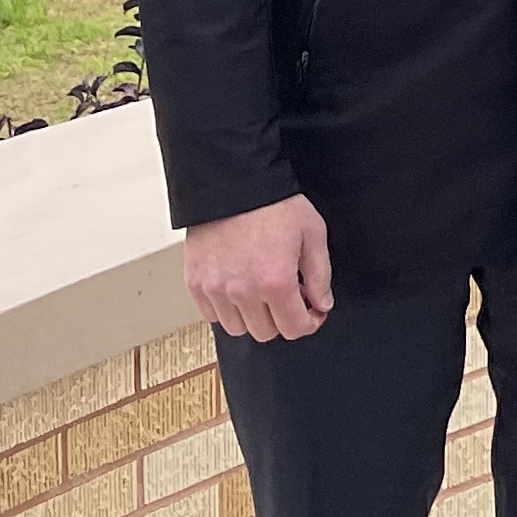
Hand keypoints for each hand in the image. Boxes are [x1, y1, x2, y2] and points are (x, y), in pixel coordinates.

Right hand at [182, 194, 332, 341]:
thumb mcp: (312, 234)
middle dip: (282, 318)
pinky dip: (225, 308)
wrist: (233, 184)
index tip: (312, 311)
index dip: (309, 322)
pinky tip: (238, 287)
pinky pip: (210, 314)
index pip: (294, 329)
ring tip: (260, 290)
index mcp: (275, 282)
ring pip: (237, 328)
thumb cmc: (274, 205)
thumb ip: (320, 275)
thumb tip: (321, 303)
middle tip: (287, 295)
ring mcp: (215, 289)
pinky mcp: (195, 283)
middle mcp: (242, 292)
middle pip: (265, 332)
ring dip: (252, 316)